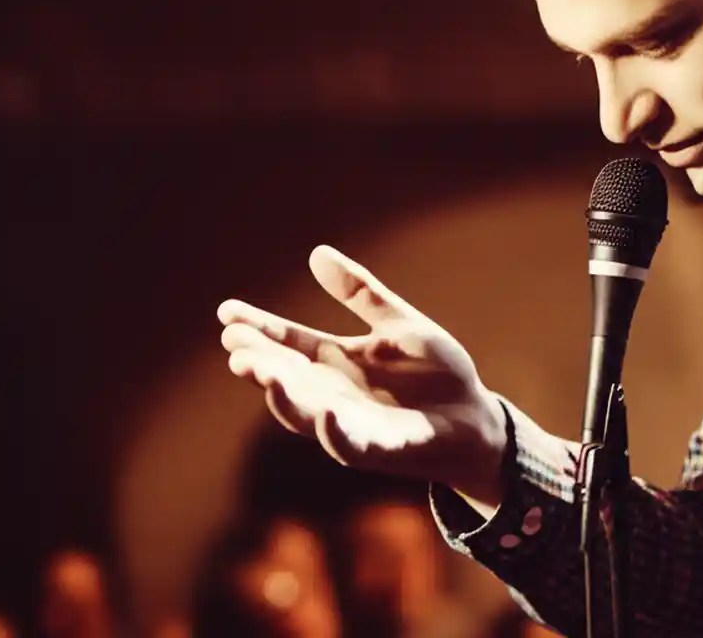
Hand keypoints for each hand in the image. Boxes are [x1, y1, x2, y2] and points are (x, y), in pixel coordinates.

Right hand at [218, 245, 507, 510]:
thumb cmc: (437, 373)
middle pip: (287, 378)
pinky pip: (353, 445)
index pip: (288, 343)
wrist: (475, 419)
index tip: (227, 312)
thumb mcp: (399, 323)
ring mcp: (355, 423)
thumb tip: (317, 253)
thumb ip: (361, 293)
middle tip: (235, 346)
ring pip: (307, 414)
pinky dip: (337, 433)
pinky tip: (326, 415)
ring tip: (264, 375)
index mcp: (337, 361)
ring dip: (285, 397)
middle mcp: (335, 393)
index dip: (258, 328)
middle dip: (261, 363)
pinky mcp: (383, 448)